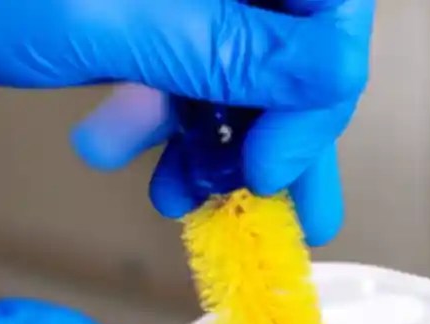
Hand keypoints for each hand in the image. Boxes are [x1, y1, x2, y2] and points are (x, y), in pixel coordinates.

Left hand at [0, 0, 375, 244]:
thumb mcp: (103, 23)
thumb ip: (225, 48)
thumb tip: (324, 78)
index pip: (326, 4)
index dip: (319, 88)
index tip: (279, 157)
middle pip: (291, 40)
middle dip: (276, 128)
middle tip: (267, 199)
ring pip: (243, 64)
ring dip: (220, 140)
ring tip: (192, 196)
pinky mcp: (145, 10)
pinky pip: (190, 69)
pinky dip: (171, 124)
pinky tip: (132, 151)